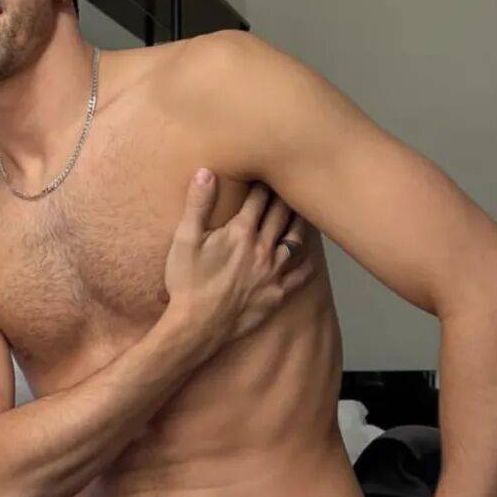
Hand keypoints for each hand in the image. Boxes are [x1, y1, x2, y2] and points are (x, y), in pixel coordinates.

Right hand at [163, 172, 316, 351]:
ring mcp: (273, 272)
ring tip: (305, 210)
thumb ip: (198, 204)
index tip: (269, 170)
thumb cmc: (187, 282)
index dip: (264, 183)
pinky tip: (313, 255)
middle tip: (294, 182)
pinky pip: (300, 275)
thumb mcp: (184, 239)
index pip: (258, 199)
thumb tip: (206, 171)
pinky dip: (308, 262)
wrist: (197, 326)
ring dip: (300, 223)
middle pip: (280, 215)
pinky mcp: (276, 294)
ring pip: (295, 240)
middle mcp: (263, 249)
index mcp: (241, 233)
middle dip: (286, 197)